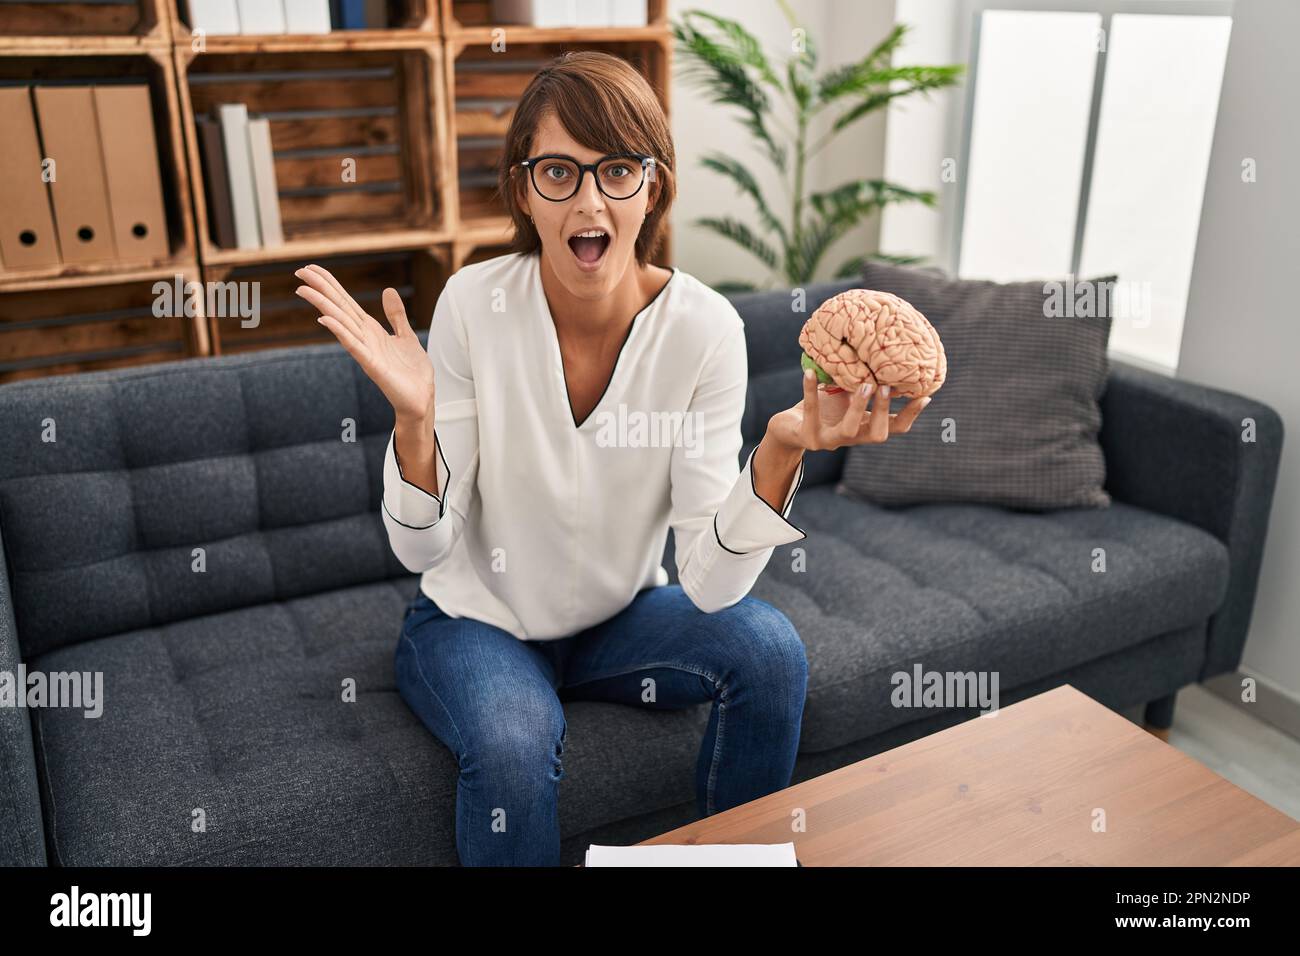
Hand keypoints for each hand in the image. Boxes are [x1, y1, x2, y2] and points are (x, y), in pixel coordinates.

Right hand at [294, 264, 434, 422]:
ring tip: (304, 290)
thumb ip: (396, 315)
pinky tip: (326, 319)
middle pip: (338, 308)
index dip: (330, 284)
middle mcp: (364, 337)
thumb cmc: (412, 373)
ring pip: (341, 323)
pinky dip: (340, 332)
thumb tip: (387, 290)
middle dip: (320, 289)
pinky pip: (353, 346)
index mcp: (371, 330)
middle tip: (299, 272)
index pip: (346, 302)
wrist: (421, 399)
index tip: (311, 269)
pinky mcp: (372, 365)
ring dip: (323, 306)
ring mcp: (366, 351)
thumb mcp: (407, 336)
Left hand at [766, 369, 930, 452]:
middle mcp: (852, 438)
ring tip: (864, 383)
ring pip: (849, 430)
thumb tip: (884, 356)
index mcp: (865, 429)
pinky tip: (808, 373)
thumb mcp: (847, 395)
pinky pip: (811, 411)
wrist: (790, 429)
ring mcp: (830, 441)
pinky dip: (810, 390)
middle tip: (886, 387)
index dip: (911, 415)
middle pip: (878, 435)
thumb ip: (864, 384)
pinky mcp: (808, 437)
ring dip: (859, 406)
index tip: (925, 395)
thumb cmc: (825, 409)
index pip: (895, 428)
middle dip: (885, 412)